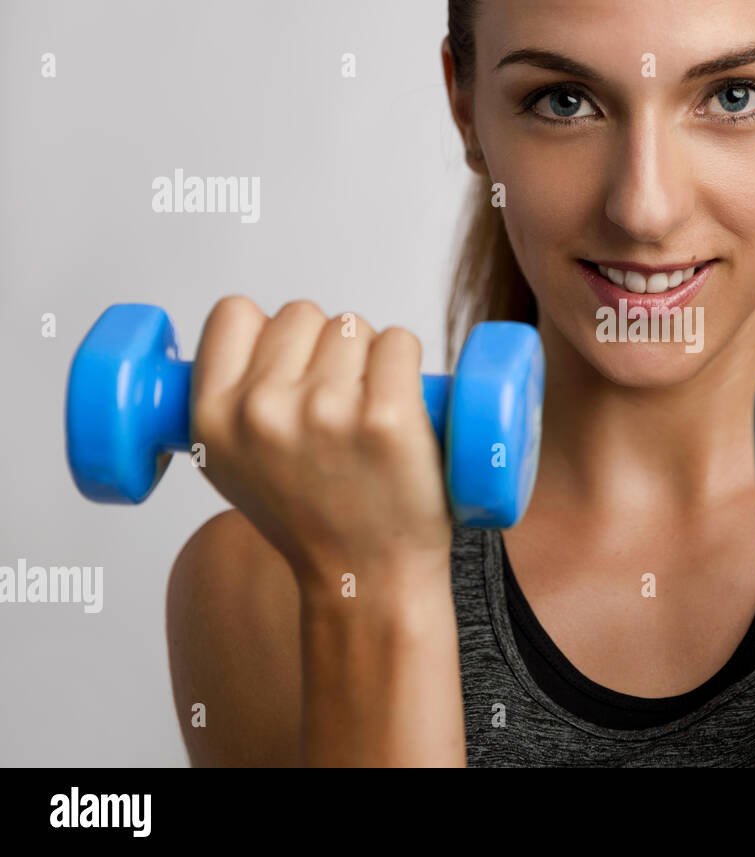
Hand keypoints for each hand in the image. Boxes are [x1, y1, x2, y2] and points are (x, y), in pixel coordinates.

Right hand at [189, 296, 450, 593]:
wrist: (366, 577)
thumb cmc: (309, 517)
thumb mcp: (231, 463)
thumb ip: (229, 400)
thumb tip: (254, 332)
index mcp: (212, 417)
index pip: (233, 313)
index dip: (268, 332)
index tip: (289, 364)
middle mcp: (263, 411)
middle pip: (302, 314)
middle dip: (325, 347)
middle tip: (338, 404)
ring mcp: (327, 412)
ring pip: (353, 326)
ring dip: (368, 356)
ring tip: (367, 412)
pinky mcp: (388, 416)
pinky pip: (400, 341)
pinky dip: (407, 361)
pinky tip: (403, 403)